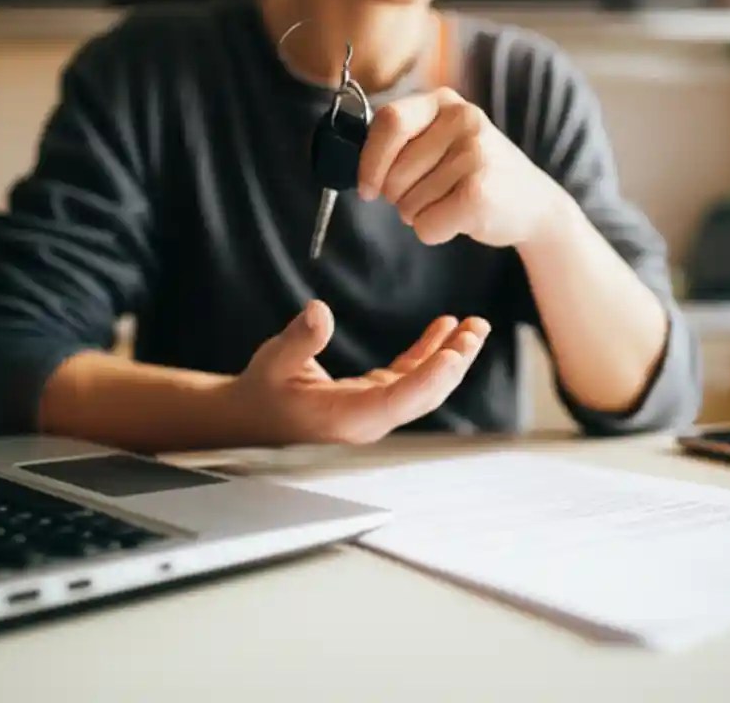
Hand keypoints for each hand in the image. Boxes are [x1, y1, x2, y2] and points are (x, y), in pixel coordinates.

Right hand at [231, 300, 489, 444]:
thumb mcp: (273, 362)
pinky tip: (445, 328)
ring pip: (423, 386)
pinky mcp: (374, 397)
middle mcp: (369, 419)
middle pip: (423, 395)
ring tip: (473, 327)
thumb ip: (298, 340)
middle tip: (476, 330)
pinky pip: (410, 376)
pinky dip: (429, 352)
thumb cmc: (262, 393)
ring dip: (449, 357)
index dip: (429, 379)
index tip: (453, 356)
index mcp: (347, 417)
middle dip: (453, 363)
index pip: (397, 400)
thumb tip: (319, 312)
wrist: (252, 416)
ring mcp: (375, 409)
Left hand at [357, 87, 571, 248]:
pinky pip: (426, 226)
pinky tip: (462, 219)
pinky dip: (436, 233)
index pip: (389, 123)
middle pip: (393, 174)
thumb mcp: (444, 140)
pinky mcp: (479, 193)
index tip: (368, 188)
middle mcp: (463, 120)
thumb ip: (404, 142)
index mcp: (444, 101)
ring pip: (407, 206)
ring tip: (452, 202)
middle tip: (430, 196)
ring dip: (420, 216)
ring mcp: (474, 155)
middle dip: (399, 198)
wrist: (535, 204)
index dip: (369, 162)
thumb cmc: (476, 173)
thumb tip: (359, 170)